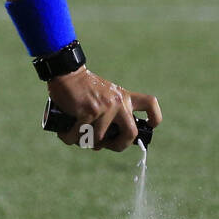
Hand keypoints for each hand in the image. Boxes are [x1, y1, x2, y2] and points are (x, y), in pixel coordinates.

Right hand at [47, 68, 161, 151]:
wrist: (67, 73)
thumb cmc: (82, 88)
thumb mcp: (104, 96)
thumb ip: (110, 114)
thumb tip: (102, 143)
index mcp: (124, 97)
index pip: (150, 104)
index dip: (154, 118)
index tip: (150, 126)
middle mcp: (119, 102)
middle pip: (131, 133)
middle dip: (118, 146)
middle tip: (104, 146)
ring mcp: (106, 107)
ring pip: (98, 139)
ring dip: (84, 142)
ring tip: (75, 136)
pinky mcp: (90, 111)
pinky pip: (81, 135)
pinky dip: (70, 137)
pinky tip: (64, 133)